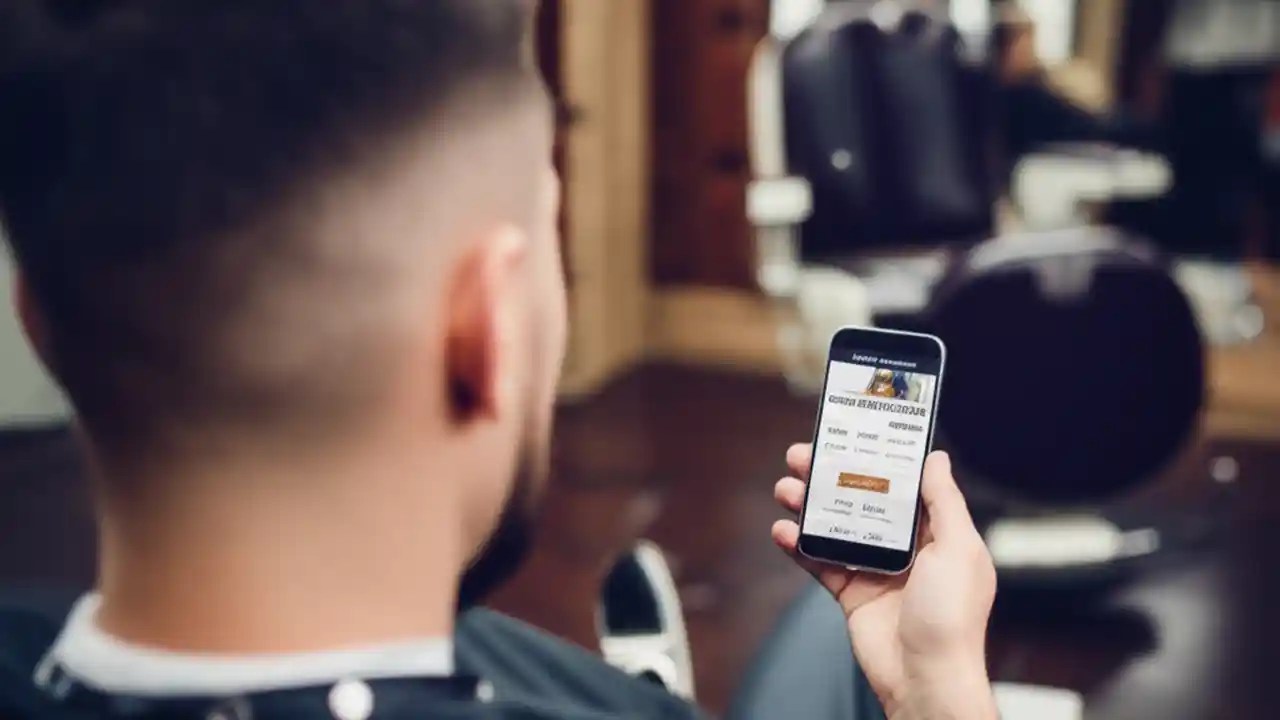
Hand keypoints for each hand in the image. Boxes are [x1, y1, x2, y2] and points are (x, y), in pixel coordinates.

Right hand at [772, 445, 996, 719]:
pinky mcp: (852, 593)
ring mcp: (877, 571)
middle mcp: (908, 550)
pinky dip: (799, 546)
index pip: (905, 486)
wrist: (925, 679)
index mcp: (938, 535)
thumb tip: (937, 459)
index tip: (853, 436)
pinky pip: (821, 562)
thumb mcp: (958, 549)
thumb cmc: (951, 620)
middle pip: (862, 501)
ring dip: (809, 506)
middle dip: (831, 477)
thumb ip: (944, 501)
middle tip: (802, 456)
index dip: (877, 460)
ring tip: (785, 488)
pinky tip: (783, 530)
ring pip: (836, 527)